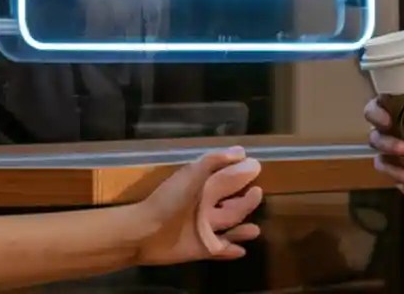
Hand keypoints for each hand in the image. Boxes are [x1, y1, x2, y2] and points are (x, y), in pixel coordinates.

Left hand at [133, 146, 263, 265]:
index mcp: (201, 189)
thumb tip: (241, 151)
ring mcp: (203, 230)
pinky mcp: (200, 249)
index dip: (240, 174)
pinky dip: (230, 251)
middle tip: (258, 193)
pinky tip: (242, 251)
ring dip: (242, 229)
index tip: (257, 166)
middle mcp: (204, 209)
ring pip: (228, 228)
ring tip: (255, 229)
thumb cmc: (169, 200)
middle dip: (245, 201)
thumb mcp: (191, 175)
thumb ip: (214, 162)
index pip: (225, 180)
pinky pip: (220, 250)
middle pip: (231, 206)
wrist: (145, 232)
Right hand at [365, 89, 403, 195]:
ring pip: (381, 161)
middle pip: (374, 138)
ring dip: (392, 170)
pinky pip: (395, 179)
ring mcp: (391, 151)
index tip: (387, 121)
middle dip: (386, 145)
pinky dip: (402, 186)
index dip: (376, 116)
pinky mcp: (401, 166)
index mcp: (390, 108)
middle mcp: (386, 130)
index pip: (373, 110)